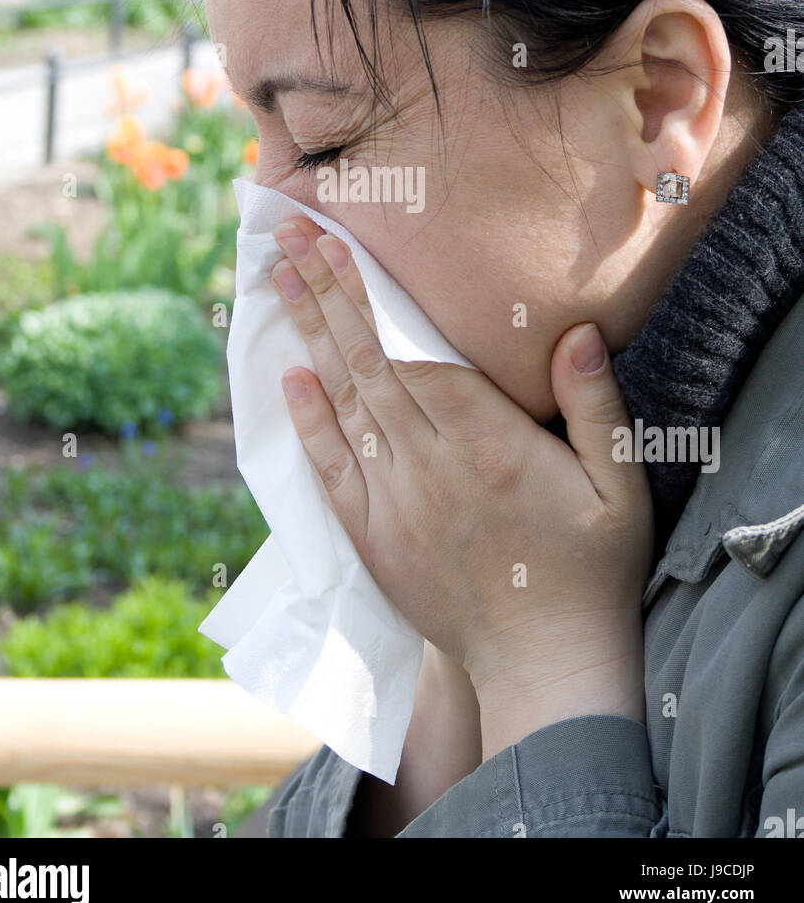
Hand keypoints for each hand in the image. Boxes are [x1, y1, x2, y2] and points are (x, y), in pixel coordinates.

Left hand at [271, 217, 653, 753]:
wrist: (546, 667)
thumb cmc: (591, 569)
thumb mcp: (621, 484)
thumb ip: (596, 406)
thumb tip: (576, 332)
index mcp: (490, 447)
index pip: (416, 351)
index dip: (373, 294)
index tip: (340, 242)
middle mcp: (431, 470)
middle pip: (368, 364)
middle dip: (327, 292)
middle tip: (289, 235)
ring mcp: (396, 506)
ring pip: (344, 405)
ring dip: (309, 337)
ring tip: (280, 278)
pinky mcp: (375, 541)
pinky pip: (333, 471)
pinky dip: (309, 422)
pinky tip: (289, 376)